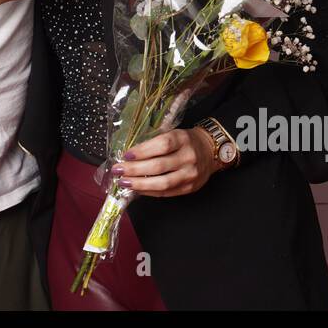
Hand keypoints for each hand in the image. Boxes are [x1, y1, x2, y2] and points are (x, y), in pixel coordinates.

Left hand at [110, 128, 224, 197]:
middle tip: (118, 170)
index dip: (142, 151)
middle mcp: (188, 157)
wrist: (209, 151)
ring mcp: (190, 174)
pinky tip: (137, 189)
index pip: (162, 145)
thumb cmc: (185, 141)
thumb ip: (154, 143)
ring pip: (162, 183)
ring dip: (139, 184)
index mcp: (182, 139)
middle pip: (159, 166)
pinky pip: (166, 193)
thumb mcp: (173, 134)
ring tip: (124, 182)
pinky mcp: (189, 188)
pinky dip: (149, 192)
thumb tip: (129, 155)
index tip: (126, 155)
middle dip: (134, 170)